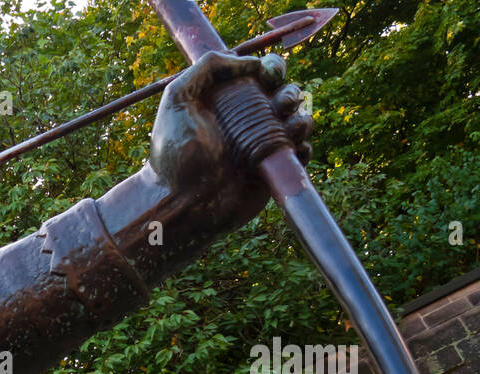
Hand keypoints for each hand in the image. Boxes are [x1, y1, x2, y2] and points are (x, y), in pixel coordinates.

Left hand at [149, 51, 312, 231]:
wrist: (183, 202)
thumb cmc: (175, 153)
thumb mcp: (178, 98)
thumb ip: (208, 67)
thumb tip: (253, 64)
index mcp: (229, 100)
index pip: (262, 73)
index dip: (273, 67)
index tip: (267, 75)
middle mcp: (247, 120)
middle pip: (286, 93)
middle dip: (290, 92)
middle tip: (280, 104)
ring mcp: (262, 146)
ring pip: (299, 120)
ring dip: (301, 117)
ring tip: (291, 127)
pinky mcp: (272, 170)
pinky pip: (302, 152)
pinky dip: (304, 145)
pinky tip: (294, 147)